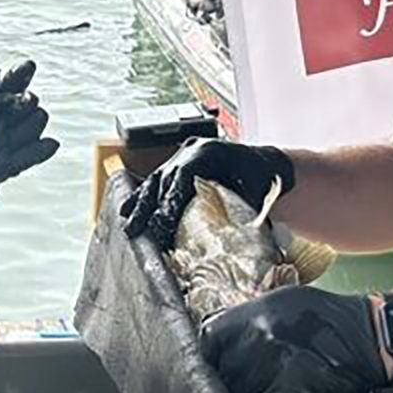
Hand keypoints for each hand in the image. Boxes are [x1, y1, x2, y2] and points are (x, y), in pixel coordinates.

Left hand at [0, 61, 58, 186]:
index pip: (8, 86)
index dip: (19, 76)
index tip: (28, 68)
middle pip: (23, 107)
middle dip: (26, 101)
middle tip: (22, 101)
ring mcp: (4, 142)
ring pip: (29, 129)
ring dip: (33, 123)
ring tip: (33, 119)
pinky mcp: (6, 165)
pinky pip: (27, 157)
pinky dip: (39, 152)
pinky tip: (49, 144)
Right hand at [120, 138, 295, 247]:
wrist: (266, 162)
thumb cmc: (263, 177)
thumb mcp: (256, 192)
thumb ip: (242, 213)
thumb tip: (232, 242)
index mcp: (209, 152)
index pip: (183, 176)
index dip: (170, 200)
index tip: (161, 224)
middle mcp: (190, 149)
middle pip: (163, 180)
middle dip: (150, 209)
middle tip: (138, 232)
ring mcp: (181, 154)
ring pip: (154, 180)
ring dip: (140, 206)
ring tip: (129, 228)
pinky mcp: (176, 164)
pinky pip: (154, 180)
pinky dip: (141, 197)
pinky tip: (125, 212)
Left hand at [198, 286, 386, 392]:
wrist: (369, 338)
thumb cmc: (329, 317)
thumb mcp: (284, 301)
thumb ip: (250, 316)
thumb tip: (224, 334)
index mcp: (255, 313)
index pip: (210, 340)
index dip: (212, 354)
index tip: (218, 361)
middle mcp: (259, 337)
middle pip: (222, 369)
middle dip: (229, 377)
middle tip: (242, 380)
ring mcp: (272, 366)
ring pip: (237, 392)